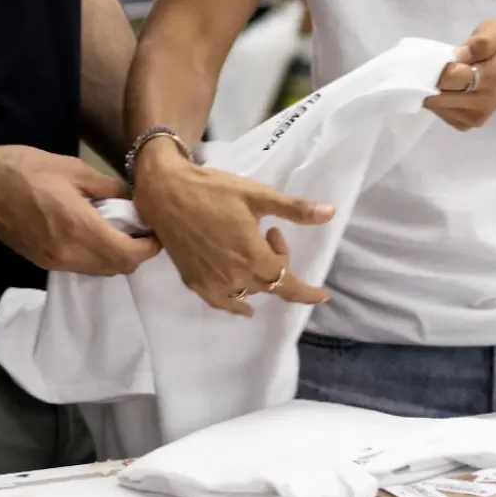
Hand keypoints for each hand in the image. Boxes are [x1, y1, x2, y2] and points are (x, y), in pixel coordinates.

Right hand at [0, 145, 160, 275]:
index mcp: (80, 228)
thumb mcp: (75, 170)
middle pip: (117, 268)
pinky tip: (93, 234)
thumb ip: (108, 189)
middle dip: (135, 253)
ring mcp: (54, 262)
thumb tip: (132, 200)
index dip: (149, 248)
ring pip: (100, 271)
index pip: (128, 255)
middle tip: (141, 230)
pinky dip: (96, 257)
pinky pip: (81, 268)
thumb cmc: (27, 170)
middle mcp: (69, 254)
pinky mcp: (42, 262)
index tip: (156, 232)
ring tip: (119, 231)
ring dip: (115, 257)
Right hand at [132, 140, 334, 315]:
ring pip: (248, 292)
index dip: (307, 293)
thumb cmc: (213, 190)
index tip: (322, 295)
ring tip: (248, 245)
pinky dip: (236, 304)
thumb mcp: (257, 195)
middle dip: (278, 261)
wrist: (165, 192)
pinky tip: (243, 306)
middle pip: (269, 283)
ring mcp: (211, 282)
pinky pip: (222, 302)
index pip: (288, 285)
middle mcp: (234, 276)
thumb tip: (330, 213)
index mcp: (253, 257)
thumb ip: (294, 209)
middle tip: (269, 232)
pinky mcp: (193, 282)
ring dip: (258, 275)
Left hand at [424, 19, 495, 130]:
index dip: (441, 67)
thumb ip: (481, 41)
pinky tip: (448, 89)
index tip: (442, 58)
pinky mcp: (467, 123)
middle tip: (439, 66)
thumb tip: (459, 55)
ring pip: (437, 105)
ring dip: (434, 90)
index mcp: (493, 76)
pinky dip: (438, 100)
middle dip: (433, 80)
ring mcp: (476, 116)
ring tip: (446, 76)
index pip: (453, 78)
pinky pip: (441, 113)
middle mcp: (484, 101)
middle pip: (441, 94)